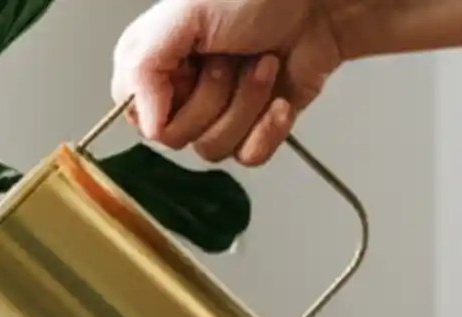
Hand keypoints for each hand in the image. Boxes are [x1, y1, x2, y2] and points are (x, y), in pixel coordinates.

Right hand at [111, 0, 344, 165]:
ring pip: (213, 148)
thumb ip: (146, 69)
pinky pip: (247, 157)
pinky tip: (281, 100)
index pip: (139, 118)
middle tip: (232, 58)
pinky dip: (269, 130)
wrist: (322, 2)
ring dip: (247, 105)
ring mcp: (216, 113)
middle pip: (178, 138)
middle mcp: (179, 93)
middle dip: (215, 97)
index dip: (166, 103)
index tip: (190, 68)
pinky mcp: (253, 127)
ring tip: (264, 65)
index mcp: (151, 66)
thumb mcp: (185, 15)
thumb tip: (149, 128)